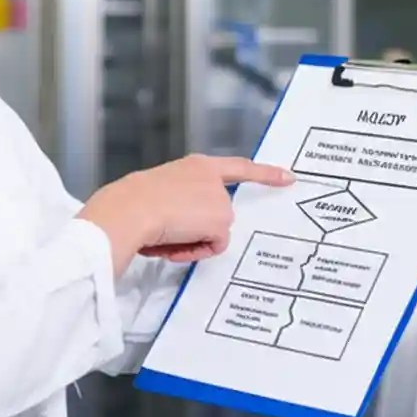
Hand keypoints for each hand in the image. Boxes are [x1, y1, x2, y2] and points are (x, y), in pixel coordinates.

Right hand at [79, 154, 294, 274]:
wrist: (128, 209)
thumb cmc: (130, 203)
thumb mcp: (159, 192)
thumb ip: (180, 201)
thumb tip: (179, 227)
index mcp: (196, 166)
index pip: (237, 167)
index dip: (264, 173)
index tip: (288, 177)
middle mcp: (212, 177)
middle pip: (218, 214)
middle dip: (196, 229)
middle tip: (167, 229)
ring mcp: (219, 198)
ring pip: (214, 232)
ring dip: (192, 241)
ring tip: (166, 234)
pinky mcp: (222, 218)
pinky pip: (214, 246)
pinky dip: (195, 251)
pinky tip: (176, 243)